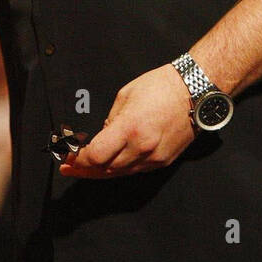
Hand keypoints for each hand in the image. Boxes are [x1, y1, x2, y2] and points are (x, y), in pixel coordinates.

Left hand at [59, 65, 193, 178]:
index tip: (67, 157)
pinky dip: (120, 168)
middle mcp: (143, 148)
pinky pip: (136, 170)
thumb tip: (102, 137)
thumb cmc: (161, 87)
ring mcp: (155, 158)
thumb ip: (111, 121)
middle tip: (69, 167)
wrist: (195, 92)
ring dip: (101, 171)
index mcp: (130, 128)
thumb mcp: (125, 95)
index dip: (78, 160)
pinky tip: (109, 164)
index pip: (96, 156)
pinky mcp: (163, 161)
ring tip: (84, 168)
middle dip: (84, 169)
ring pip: (120, 173)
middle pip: (105, 169)